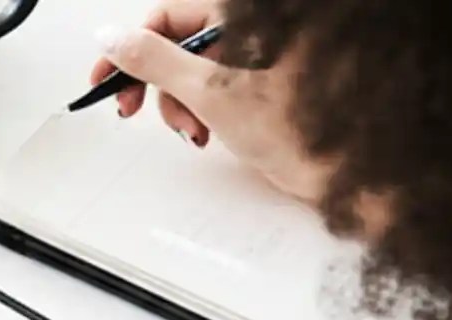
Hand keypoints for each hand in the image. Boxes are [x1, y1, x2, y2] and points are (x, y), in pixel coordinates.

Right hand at [88, 0, 330, 201]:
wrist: (344, 172)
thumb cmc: (302, 130)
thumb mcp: (210, 92)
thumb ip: (155, 60)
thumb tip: (113, 38)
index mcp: (242, 15)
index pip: (167, 16)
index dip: (131, 48)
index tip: (107, 76)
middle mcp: (252, 26)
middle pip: (177, 41)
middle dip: (156, 82)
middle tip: (132, 109)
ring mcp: (257, 51)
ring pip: (191, 67)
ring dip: (178, 102)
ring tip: (191, 129)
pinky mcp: (260, 77)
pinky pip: (212, 83)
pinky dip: (200, 108)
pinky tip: (207, 129)